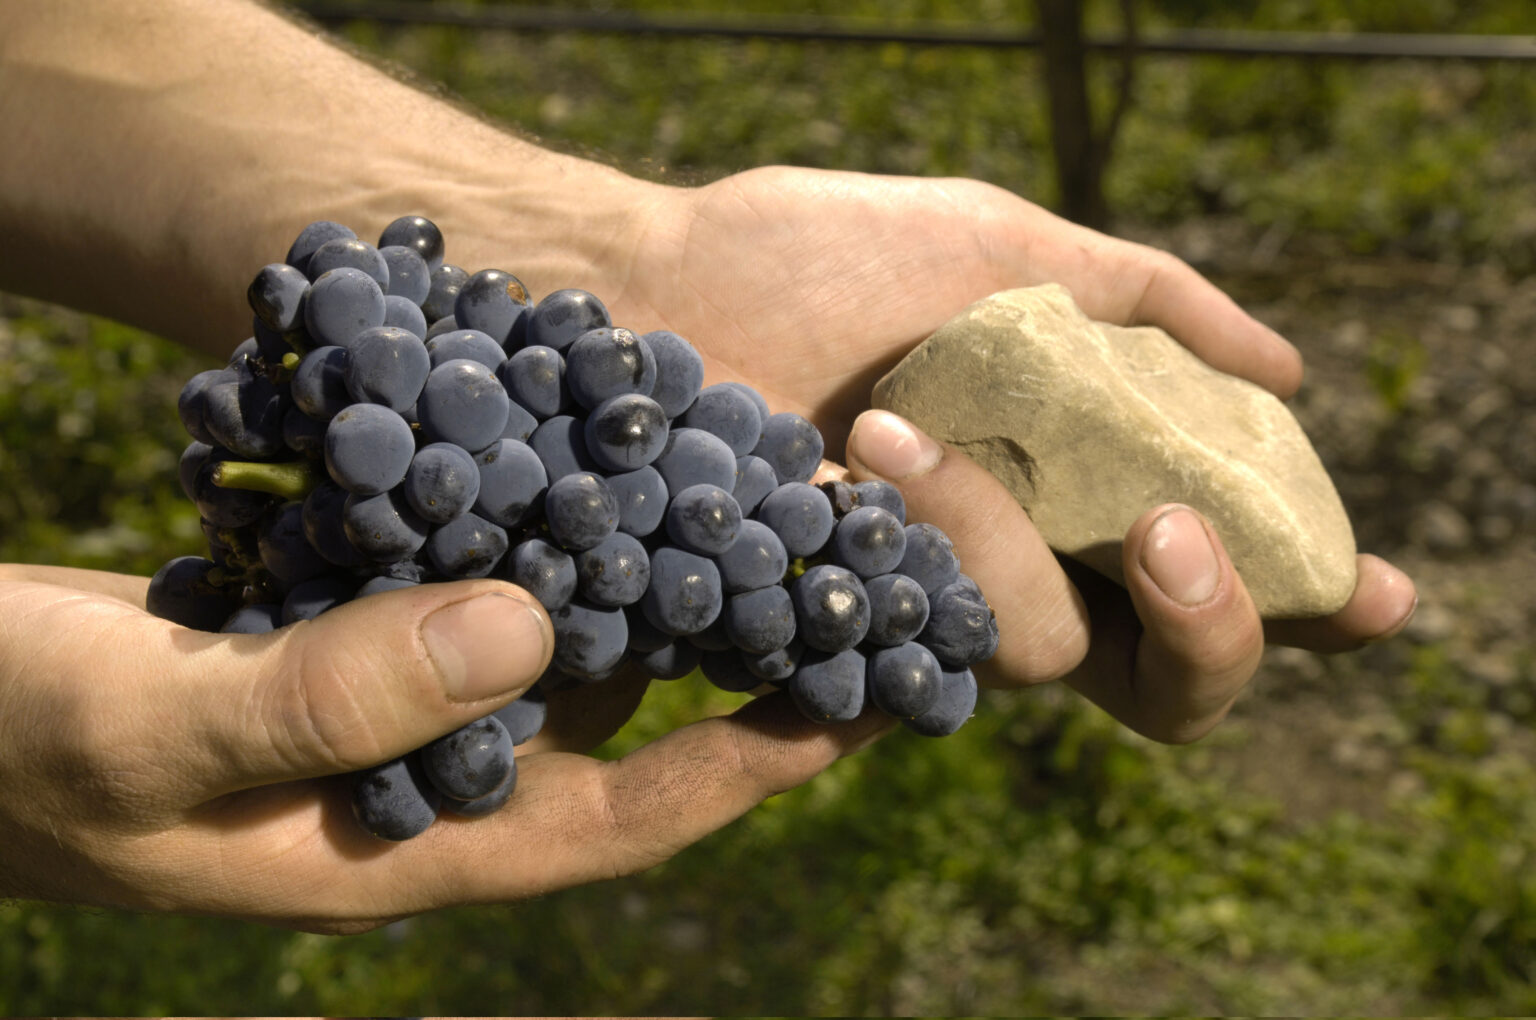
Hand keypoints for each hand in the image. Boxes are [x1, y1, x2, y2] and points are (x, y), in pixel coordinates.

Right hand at [0, 564, 886, 930]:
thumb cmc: (3, 737)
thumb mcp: (153, 727)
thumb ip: (330, 699)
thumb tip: (524, 636)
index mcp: (399, 843)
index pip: (617, 819)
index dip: (744, 769)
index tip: (857, 706)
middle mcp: (418, 779)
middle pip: (614, 728)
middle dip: (726, 665)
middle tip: (838, 588)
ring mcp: (383, 703)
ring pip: (553, 650)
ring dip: (643, 585)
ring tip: (746, 511)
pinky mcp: (346, 632)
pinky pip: (474, 588)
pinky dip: (537, 534)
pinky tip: (584, 468)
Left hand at [610, 166, 1417, 741]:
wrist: (645, 288)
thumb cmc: (811, 261)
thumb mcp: (1001, 250)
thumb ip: (1144, 305)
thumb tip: (1288, 371)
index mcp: (1068, 492)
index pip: (1208, 580)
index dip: (1304, 602)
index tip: (1376, 594)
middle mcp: (1014, 571)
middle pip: (1167, 678)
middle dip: (1214, 622)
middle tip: (1169, 532)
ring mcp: (921, 616)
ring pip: (1039, 652)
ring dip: (995, 534)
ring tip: (890, 424)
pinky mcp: (826, 645)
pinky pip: (912, 660)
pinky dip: (916, 549)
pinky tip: (856, 464)